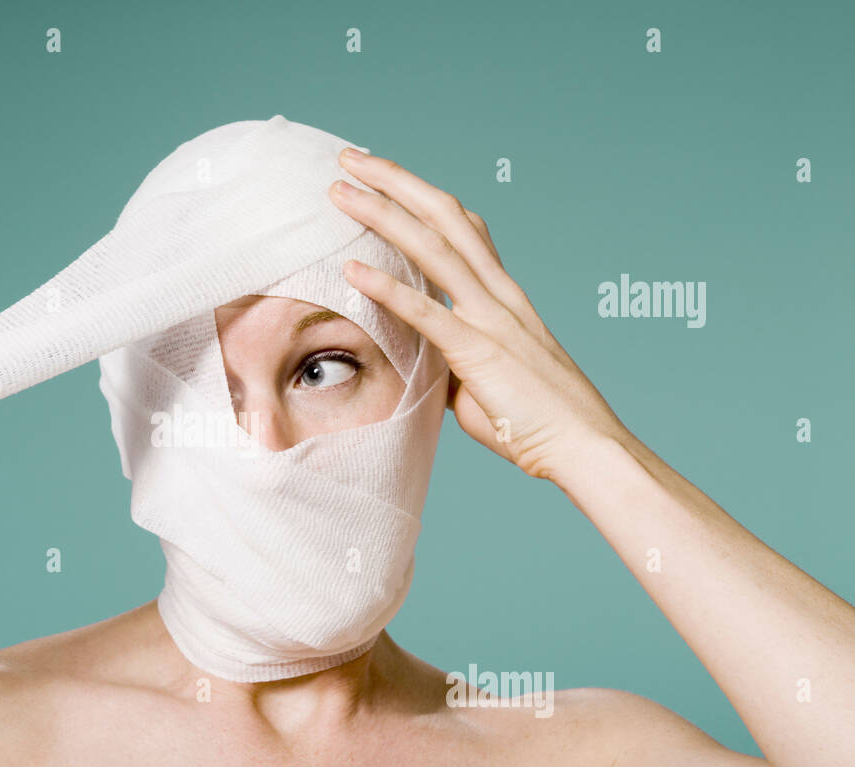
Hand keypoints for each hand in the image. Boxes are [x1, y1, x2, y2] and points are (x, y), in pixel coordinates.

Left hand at [329, 147, 630, 483]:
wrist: (587, 450)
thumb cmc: (537, 424)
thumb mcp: (485, 384)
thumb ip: (452, 364)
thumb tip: (421, 364)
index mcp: (504, 297)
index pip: (462, 228)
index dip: (422, 196)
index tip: (383, 176)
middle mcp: (499, 295)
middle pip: (443, 216)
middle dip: (394, 181)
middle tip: (349, 156)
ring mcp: (492, 320)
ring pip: (432, 247)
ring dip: (382, 214)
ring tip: (339, 191)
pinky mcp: (480, 353)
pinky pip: (427, 313)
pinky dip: (387, 286)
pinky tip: (351, 269)